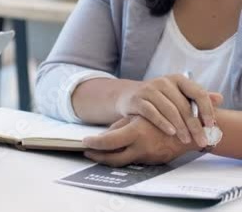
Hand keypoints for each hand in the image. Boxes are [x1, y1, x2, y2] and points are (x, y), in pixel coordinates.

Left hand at [84, 116, 202, 166]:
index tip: (84, 142)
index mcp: (136, 133)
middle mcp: (142, 148)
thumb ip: (120, 126)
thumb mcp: (139, 116)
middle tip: (87, 152)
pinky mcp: (155, 162)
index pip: (108, 142)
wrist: (192, 129)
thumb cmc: (164, 115)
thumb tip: (101, 136)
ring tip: (97, 152)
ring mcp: (149, 157)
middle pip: (113, 159)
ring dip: (109, 158)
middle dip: (98, 157)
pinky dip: (124, 157)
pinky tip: (116, 152)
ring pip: (123, 162)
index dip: (94, 143)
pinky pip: (135, 161)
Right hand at [114, 74, 222, 146]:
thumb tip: (220, 98)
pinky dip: (163, 123)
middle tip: (201, 140)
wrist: (129, 96)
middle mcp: (163, 81)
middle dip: (194, 125)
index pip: (198, 92)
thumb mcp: (179, 95)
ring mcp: (148, 89)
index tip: (212, 125)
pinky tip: (171, 133)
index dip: (207, 109)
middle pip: (184, 105)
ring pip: (169, 110)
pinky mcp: (136, 99)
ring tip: (186, 140)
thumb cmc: (160, 99)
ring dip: (180, 127)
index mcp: (178, 79)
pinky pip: (152, 112)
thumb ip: (198, 98)